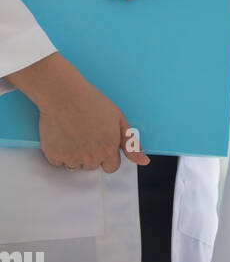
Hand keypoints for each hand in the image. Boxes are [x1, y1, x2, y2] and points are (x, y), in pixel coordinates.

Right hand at [5, 52, 148, 172]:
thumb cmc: (92, 101)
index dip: (108, 154)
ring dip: (75, 154)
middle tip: (87, 132)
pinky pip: (59, 162)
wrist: (64, 94)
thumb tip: (144, 161)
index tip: (102, 141)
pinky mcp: (54, 157)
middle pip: (93, 166)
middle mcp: (90, 158)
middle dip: (91, 154)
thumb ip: (131, 143)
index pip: (112, 167)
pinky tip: (61, 135)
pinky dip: (59, 152)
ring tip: (74, 132)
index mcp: (108, 149)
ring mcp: (71, 159)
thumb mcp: (118, 118)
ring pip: (75, 165)